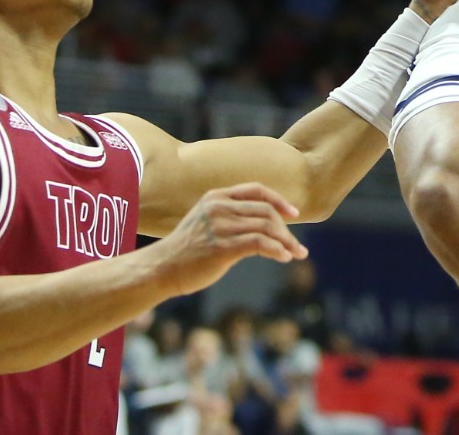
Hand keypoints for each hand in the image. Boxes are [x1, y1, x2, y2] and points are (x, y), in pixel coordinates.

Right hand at [150, 182, 305, 295]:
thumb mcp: (206, 222)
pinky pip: (260, 243)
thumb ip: (230, 217)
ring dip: (286, 242)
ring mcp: (221, 226)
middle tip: (297, 246)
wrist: (160, 269)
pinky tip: (284, 258)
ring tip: (296, 254)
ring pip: (267, 227)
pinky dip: (277, 250)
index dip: (278, 200)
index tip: (293, 213)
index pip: (257, 189)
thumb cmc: (185, 251)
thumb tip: (262, 227)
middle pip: (266, 210)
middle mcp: (220, 207)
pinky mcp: (223, 247)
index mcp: (217, 197)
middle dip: (286, 228)